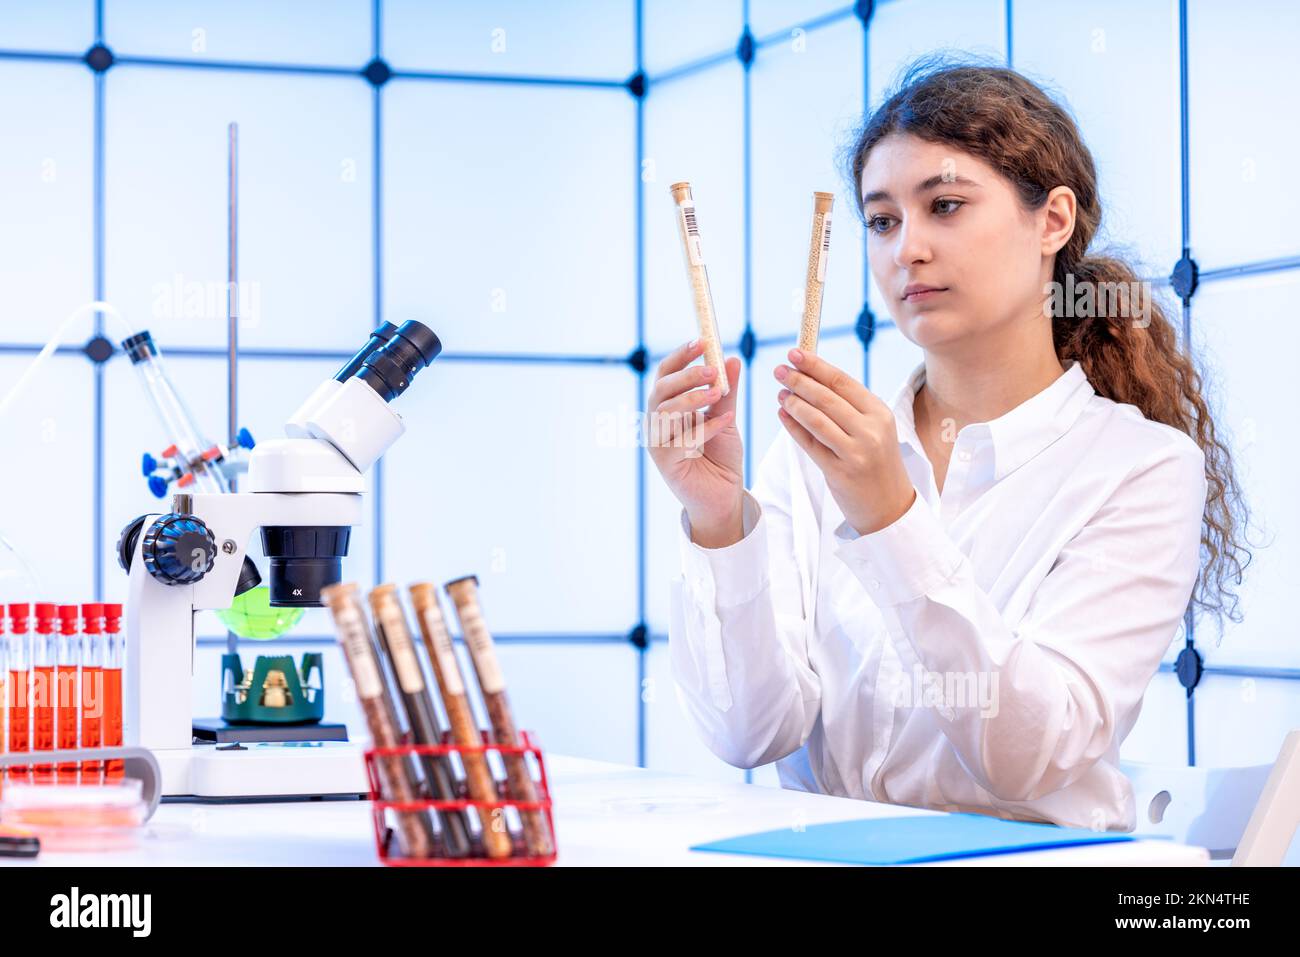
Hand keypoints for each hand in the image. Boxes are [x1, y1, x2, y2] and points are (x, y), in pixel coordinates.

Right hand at [646, 339, 744, 545]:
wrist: (723, 496)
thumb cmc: (720, 457)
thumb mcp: (726, 418)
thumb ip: (726, 391)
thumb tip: (731, 359)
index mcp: (669, 407)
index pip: (666, 375)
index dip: (681, 357)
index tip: (702, 342)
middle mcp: (659, 423)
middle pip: (661, 390)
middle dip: (686, 377)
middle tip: (712, 371)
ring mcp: (659, 443)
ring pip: (665, 412)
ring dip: (692, 398)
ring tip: (718, 392)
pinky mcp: (666, 464)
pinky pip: (681, 440)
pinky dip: (705, 428)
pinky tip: (726, 421)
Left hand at [774, 348, 915, 535]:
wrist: (890, 506)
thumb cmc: (877, 461)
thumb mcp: (874, 428)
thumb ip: (849, 406)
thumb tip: (813, 376)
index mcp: (880, 413)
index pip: (842, 382)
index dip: (816, 365)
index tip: (795, 353)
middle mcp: (870, 430)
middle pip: (827, 398)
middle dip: (800, 381)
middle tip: (779, 370)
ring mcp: (855, 452)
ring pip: (816, 420)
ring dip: (793, 403)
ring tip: (780, 393)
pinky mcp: (839, 472)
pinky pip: (810, 445)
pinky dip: (793, 428)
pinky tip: (782, 415)